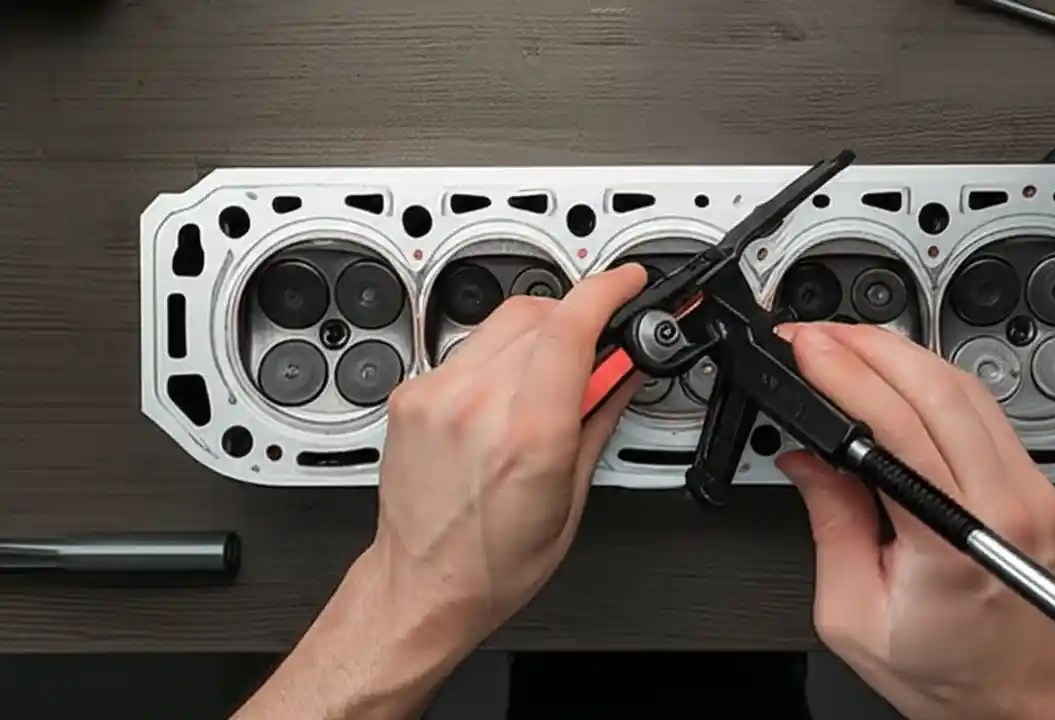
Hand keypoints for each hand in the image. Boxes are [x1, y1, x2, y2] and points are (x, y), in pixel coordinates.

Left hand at [372, 262, 645, 643]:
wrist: (424, 585)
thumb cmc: (494, 561)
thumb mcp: (572, 498)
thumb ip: (600, 417)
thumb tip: (626, 368)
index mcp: (529, 436)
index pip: (571, 326)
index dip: (608, 290)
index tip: (627, 283)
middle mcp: (476, 406)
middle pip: (541, 314)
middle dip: (579, 320)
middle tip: (597, 355)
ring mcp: (436, 396)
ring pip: (503, 322)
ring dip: (537, 335)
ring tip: (545, 384)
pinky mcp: (411, 395)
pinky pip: (467, 349)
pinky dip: (497, 358)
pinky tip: (503, 396)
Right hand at [775, 323, 1054, 719]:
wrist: (1029, 705)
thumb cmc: (953, 678)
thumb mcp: (855, 617)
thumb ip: (830, 526)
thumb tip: (808, 460)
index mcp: (953, 543)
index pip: (896, 426)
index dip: (845, 375)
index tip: (805, 351)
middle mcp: (1006, 506)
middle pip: (938, 388)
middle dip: (868, 345)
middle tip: (817, 336)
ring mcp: (1033, 492)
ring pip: (968, 388)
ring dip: (902, 353)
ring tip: (848, 345)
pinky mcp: (1040, 489)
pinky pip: (986, 412)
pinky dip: (935, 379)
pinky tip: (899, 374)